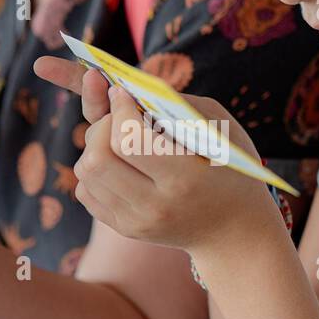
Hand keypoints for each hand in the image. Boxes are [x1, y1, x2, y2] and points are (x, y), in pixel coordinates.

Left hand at [33, 55, 277, 255]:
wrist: (234, 231)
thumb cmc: (232, 170)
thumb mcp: (220, 129)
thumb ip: (175, 103)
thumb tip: (128, 88)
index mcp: (184, 179)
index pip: (128, 140)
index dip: (119, 109)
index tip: (122, 93)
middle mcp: (155, 206)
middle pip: (97, 158)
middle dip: (102, 124)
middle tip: (121, 117)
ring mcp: (136, 222)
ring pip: (85, 173)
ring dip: (95, 145)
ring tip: (121, 139)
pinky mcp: (124, 228)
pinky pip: (85, 190)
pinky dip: (95, 168)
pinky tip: (119, 162)